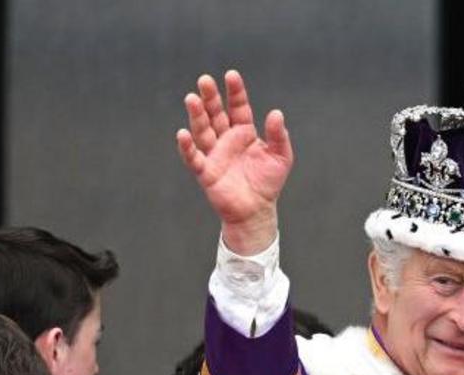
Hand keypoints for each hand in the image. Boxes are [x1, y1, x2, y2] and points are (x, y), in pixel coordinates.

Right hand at [176, 70, 293, 254]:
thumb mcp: (281, 157)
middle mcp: (226, 139)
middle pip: (216, 114)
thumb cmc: (269, 182)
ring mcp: (214, 154)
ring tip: (191, 98)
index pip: (238, 107)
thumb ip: (279, 135)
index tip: (231, 75)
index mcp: (244, 132)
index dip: (235, 92)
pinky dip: (187, 147)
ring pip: (202, 130)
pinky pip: (194, 157)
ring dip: (197, 115)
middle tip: (204, 80)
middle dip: (210, 98)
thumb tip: (276, 113)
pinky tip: (182, 134)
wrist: (257, 211)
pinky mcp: (206, 172)